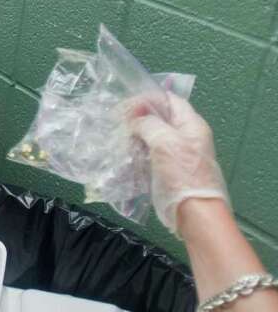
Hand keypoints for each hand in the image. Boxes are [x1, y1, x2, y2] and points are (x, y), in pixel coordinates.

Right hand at [131, 93, 228, 232]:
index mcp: (191, 125)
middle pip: (160, 117)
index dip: (148, 99)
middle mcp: (186, 136)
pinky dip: (137, 151)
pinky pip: (150, 153)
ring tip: (119, 138)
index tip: (125, 107)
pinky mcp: (168, 169)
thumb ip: (149, 124)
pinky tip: (125, 154)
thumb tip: (136, 119)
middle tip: (118, 123)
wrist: (193, 212)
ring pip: (153, 136)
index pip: (170, 100)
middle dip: (138, 117)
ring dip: (136, 135)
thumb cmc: (182, 175)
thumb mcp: (165, 142)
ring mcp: (177, 153)